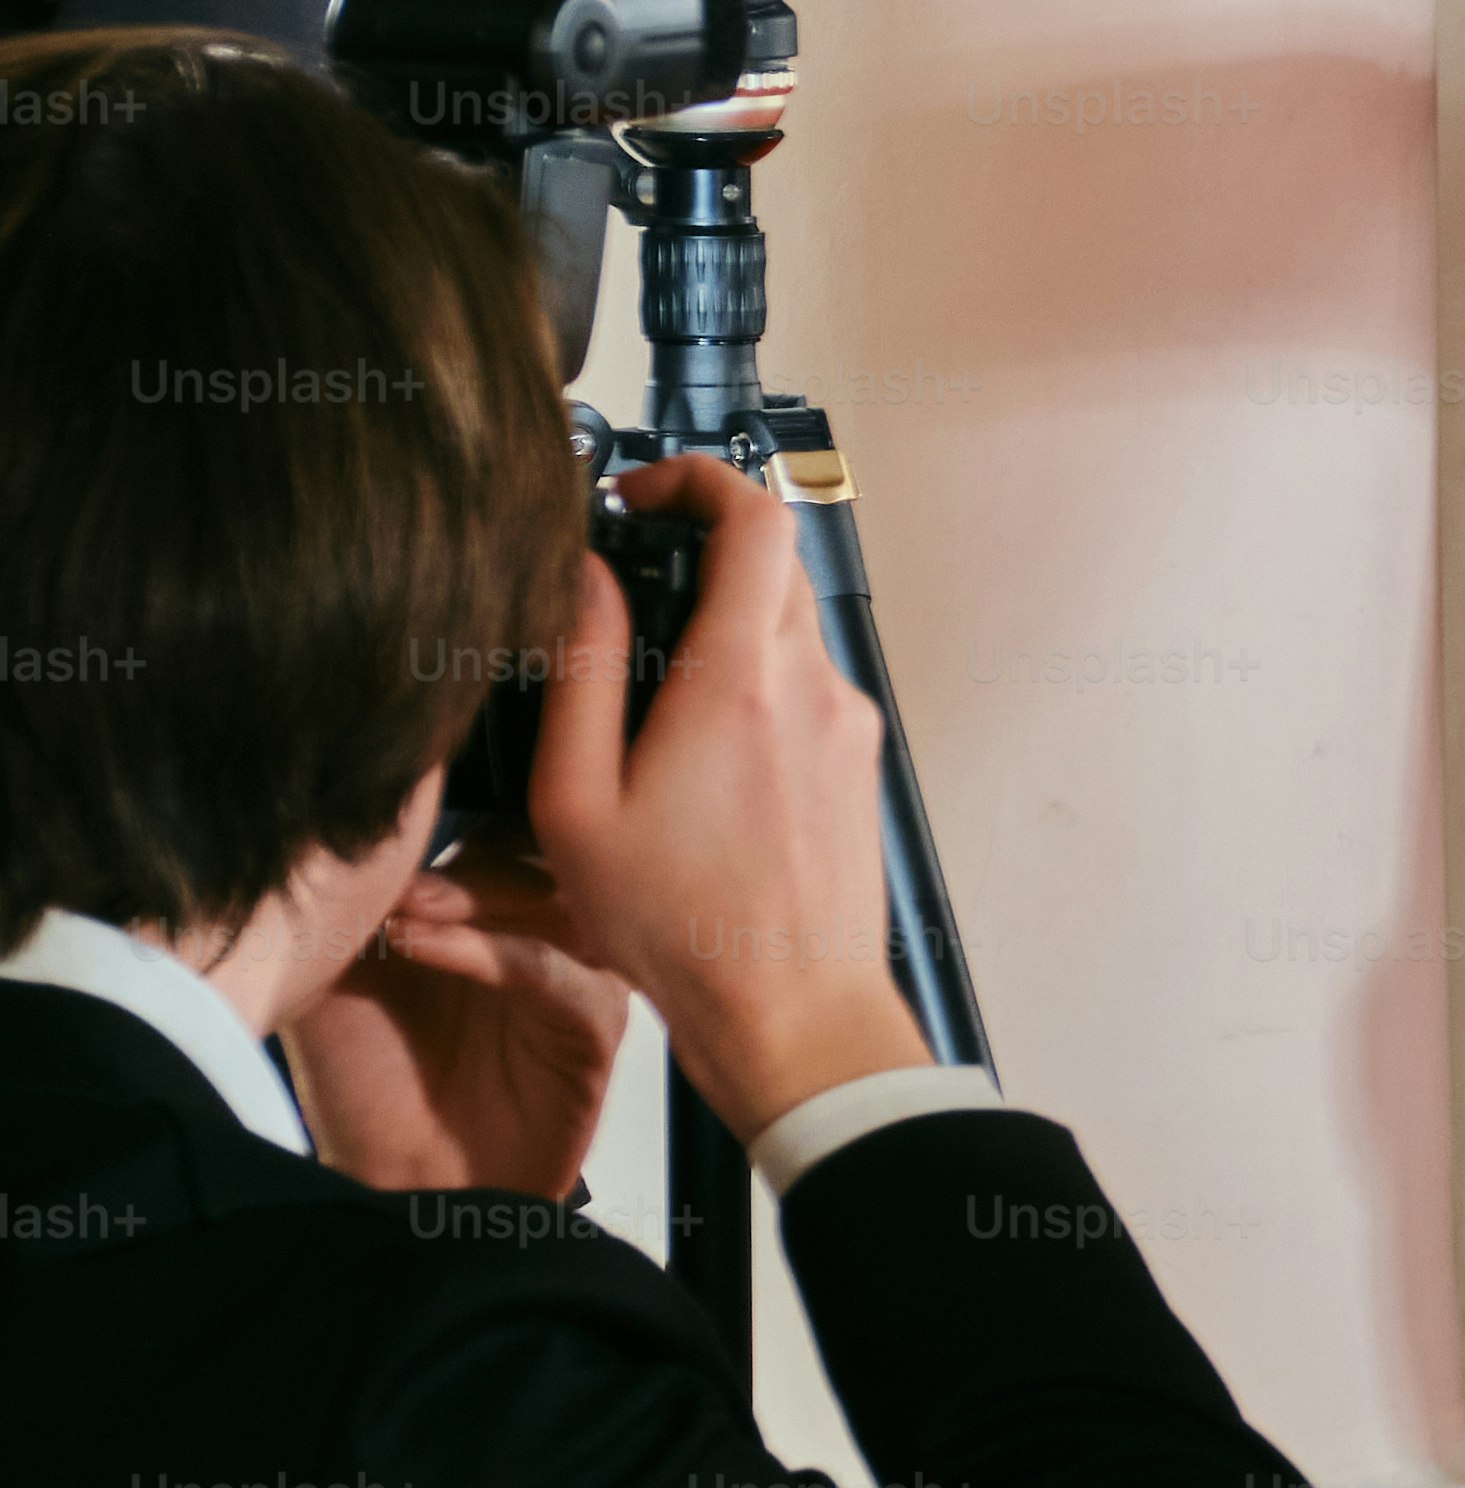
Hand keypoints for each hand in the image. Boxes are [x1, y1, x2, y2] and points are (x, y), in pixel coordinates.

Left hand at [286, 851, 633, 1197]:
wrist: (399, 1186)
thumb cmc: (370, 1090)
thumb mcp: (335, 982)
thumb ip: (345, 911)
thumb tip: (331, 837)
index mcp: (485, 918)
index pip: (488, 839)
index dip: (434, 833)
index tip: (367, 845)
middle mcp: (538, 938)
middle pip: (533, 859)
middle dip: (459, 864)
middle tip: (394, 880)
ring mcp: (573, 980)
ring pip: (557, 903)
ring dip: (479, 896)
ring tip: (406, 909)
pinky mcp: (593, 1030)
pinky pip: (560, 973)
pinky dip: (494, 952)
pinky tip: (426, 946)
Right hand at [524, 457, 929, 1131]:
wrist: (793, 1008)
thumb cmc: (682, 925)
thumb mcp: (580, 802)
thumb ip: (580, 673)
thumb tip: (583, 579)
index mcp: (742, 681)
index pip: (755, 516)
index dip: (700, 479)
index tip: (644, 494)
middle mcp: (814, 686)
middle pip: (772, 565)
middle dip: (700, 558)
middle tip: (632, 594)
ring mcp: (850, 723)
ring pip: (787, 629)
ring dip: (723, 632)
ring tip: (652, 699)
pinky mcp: (861, 759)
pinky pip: (804, 686)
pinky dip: (751, 687)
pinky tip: (698, 755)